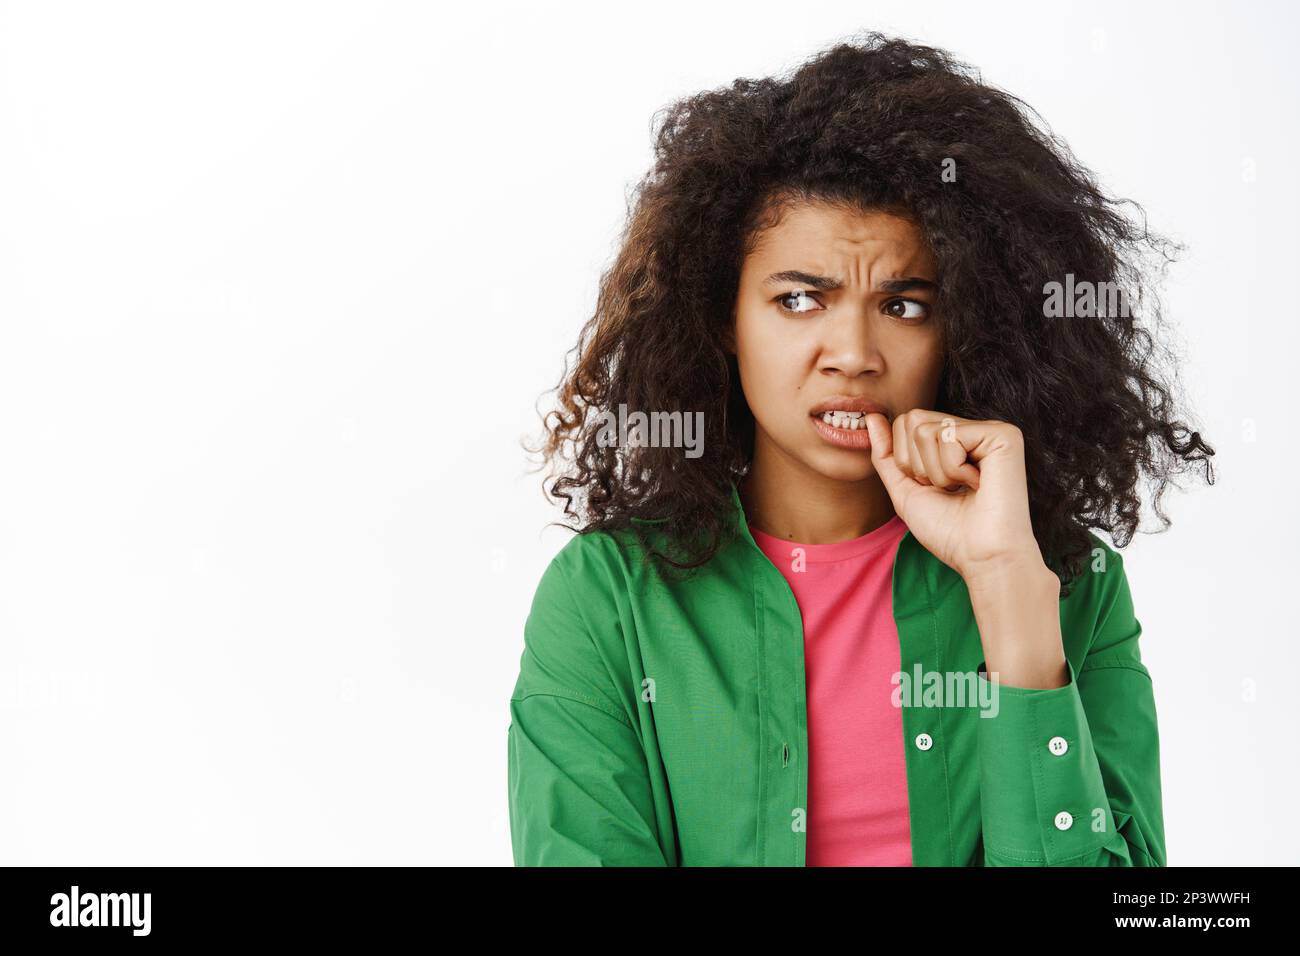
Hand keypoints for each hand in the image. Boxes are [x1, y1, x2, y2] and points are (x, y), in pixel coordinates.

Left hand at [863, 409, 1045, 583]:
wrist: (980, 556)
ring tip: (963, 488)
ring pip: (925, 430)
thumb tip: (872, 417)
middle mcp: (972, 430)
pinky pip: (948, 436)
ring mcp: (989, 430)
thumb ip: (886, 455)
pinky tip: (977, 483)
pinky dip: (952, 469)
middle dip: (916, 464)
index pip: (904, 423)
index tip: (934, 489)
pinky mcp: (1003, 434)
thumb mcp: (905, 491)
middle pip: (911, 419)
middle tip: (948, 489)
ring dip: (935, 472)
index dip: (906, 461)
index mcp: (954, 441)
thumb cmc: (948, 531)